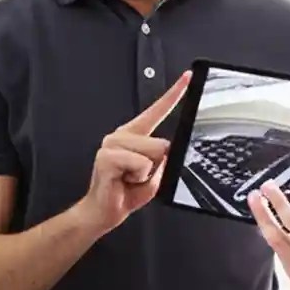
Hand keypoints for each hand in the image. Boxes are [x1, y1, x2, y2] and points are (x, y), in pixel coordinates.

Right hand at [75, 71, 192, 234]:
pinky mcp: (107, 156)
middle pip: (161, 143)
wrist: (103, 211)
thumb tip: (167, 150)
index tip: (187, 77)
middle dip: (157, 165)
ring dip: (146, 174)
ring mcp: (112, 144)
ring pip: (151, 154)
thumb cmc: (126, 192)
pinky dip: (138, 177)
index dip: (174, 94)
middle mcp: (121, 135)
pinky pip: (139, 164)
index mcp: (134, 135)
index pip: (156, 110)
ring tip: (129, 179)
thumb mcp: (154, 175)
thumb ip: (163, 160)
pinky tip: (124, 180)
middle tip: (138, 176)